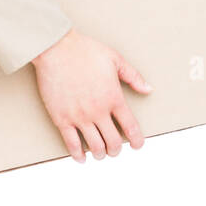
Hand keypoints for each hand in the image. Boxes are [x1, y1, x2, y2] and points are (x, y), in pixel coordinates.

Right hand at [30, 28, 152, 161]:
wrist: (56, 49)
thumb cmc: (85, 50)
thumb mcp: (115, 59)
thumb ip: (133, 76)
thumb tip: (148, 89)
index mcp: (114, 97)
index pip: (130, 127)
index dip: (137, 140)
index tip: (138, 145)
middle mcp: (98, 111)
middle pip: (113, 142)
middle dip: (117, 149)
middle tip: (116, 149)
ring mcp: (80, 117)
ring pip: (95, 147)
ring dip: (100, 154)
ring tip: (100, 153)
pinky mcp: (61, 119)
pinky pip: (71, 144)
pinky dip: (78, 155)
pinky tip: (81, 157)